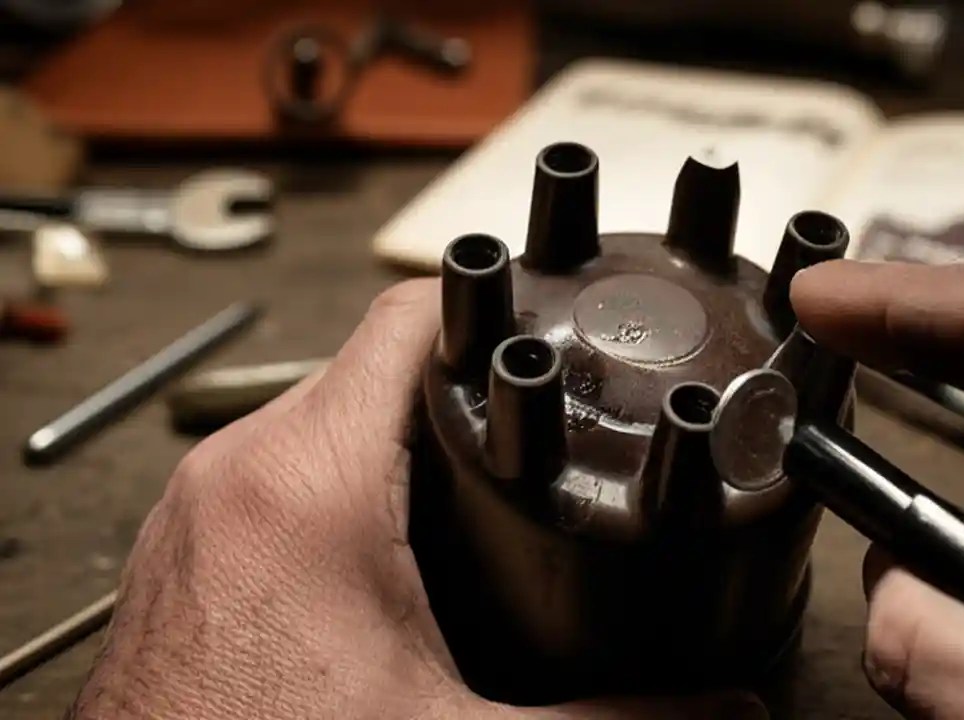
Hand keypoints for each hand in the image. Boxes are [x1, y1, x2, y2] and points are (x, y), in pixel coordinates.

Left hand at [70, 279, 763, 719]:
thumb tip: (721, 712)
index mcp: (306, 487)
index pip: (409, 318)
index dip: (497, 299)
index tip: (556, 313)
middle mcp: (237, 472)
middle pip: (373, 361)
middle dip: (465, 380)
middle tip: (543, 407)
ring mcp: (202, 501)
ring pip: (323, 408)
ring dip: (403, 424)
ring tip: (484, 456)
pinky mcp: (191, 537)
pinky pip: (280, 458)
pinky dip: (346, 468)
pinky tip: (396, 521)